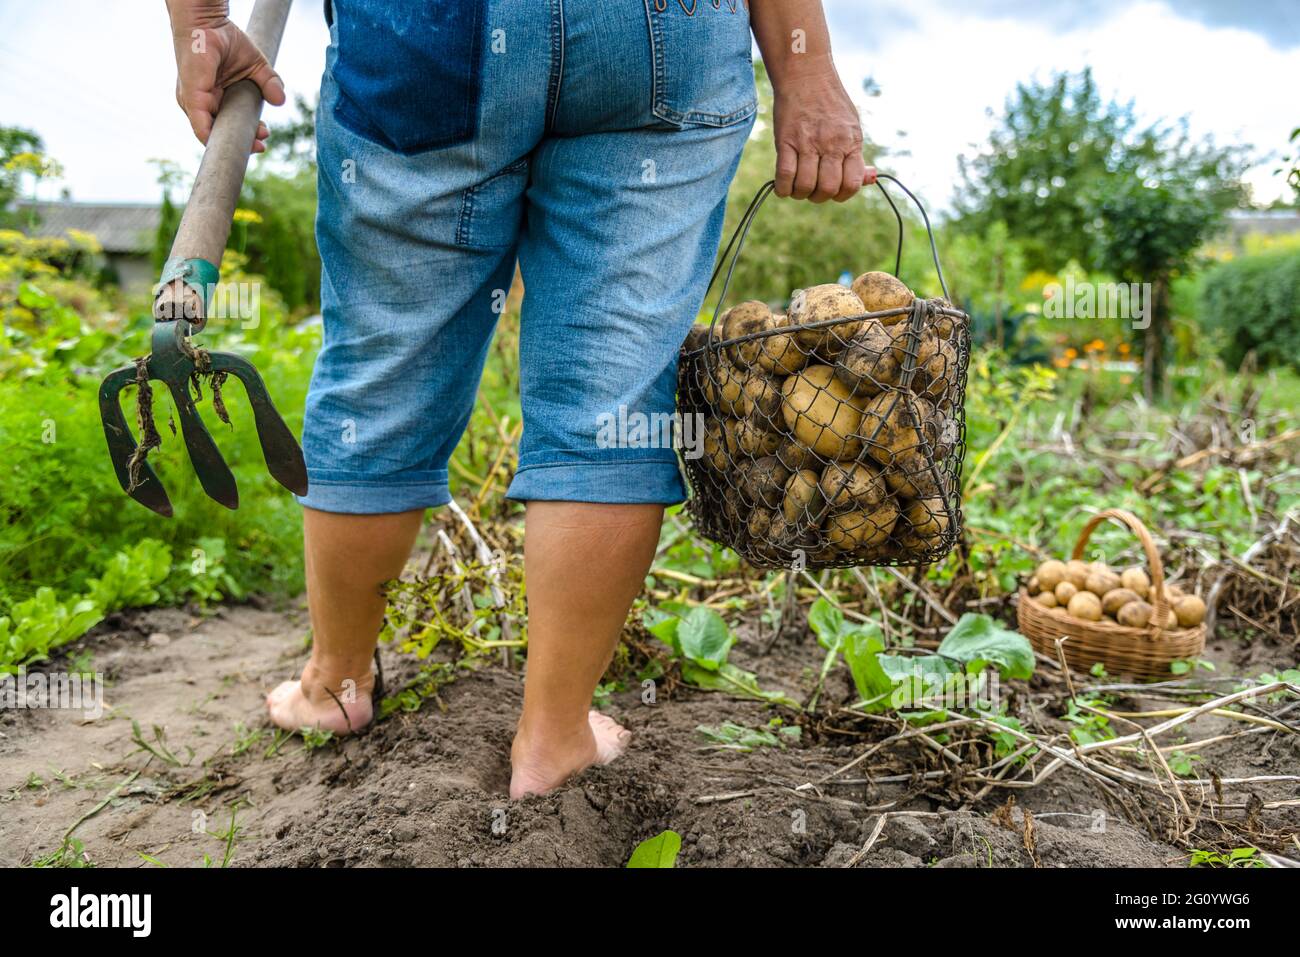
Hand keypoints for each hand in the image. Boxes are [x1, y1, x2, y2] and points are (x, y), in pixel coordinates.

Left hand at [167, 0, 284, 152]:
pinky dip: (217, 141)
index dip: (247, 135)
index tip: (264, 136)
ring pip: (214, 135)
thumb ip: (269, 83)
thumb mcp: (256, 66)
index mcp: (215, 98)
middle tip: (264, 141)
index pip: (229, 125)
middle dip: (246, 141)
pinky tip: (235, 144)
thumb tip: (281, 100)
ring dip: (237, 141)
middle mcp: (202, 104)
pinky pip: (202, 129)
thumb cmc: (226, 40)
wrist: (208, 21)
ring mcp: (194, 104)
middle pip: (224, 133)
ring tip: (259, 139)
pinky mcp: (191, 99)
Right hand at [771, 62, 867, 202]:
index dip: (841, 195)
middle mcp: (831, 144)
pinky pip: (785, 175)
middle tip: (811, 189)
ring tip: (796, 187)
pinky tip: (783, 186)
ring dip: (799, 194)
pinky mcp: (786, 140)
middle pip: (827, 188)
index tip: (832, 191)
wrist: (807, 75)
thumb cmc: (829, 103)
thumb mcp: (850, 126)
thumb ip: (854, 154)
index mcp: (851, 142)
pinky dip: (783, 188)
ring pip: (805, 185)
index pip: (851, 184)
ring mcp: (808, 142)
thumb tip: (864, 181)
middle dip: (818, 197)